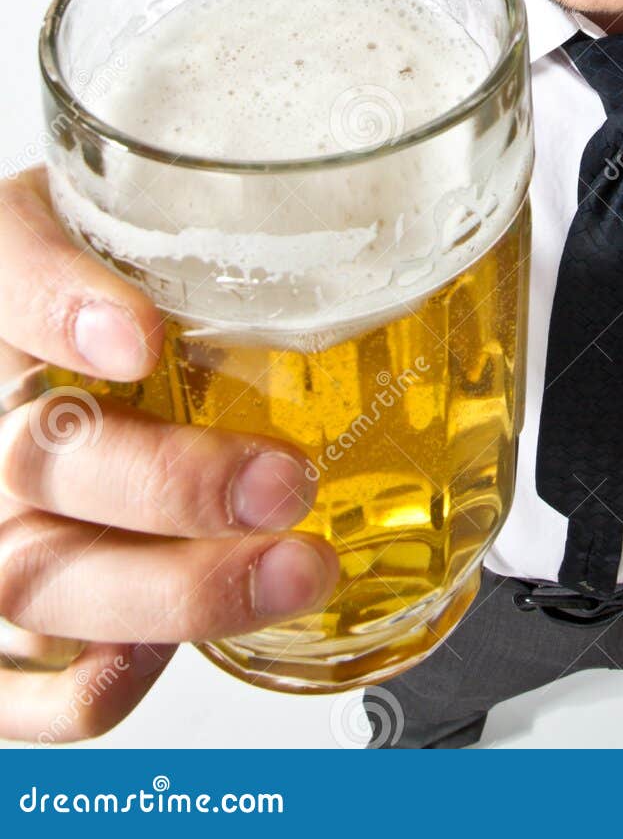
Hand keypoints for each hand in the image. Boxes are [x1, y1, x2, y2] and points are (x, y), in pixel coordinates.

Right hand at [0, 167, 337, 741]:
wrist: (58, 352)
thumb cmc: (106, 277)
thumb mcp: (131, 214)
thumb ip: (193, 213)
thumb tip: (314, 229)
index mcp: (9, 299)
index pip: (8, 280)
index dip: (61, 311)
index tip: (139, 334)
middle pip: (36, 464)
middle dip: (168, 487)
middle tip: (285, 480)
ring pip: (40, 581)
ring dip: (172, 590)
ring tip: (293, 569)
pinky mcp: (4, 625)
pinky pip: (18, 686)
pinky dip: (88, 686)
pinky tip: (161, 655)